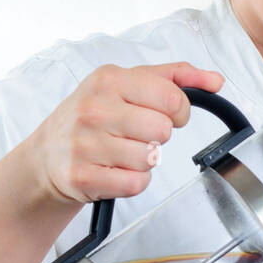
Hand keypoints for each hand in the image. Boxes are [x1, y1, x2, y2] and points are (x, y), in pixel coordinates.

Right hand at [32, 61, 224, 206]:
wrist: (48, 155)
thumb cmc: (93, 117)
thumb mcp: (128, 85)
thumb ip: (175, 78)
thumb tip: (215, 81)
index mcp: (109, 79)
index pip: (172, 97)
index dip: (178, 111)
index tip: (165, 115)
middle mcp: (94, 108)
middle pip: (163, 130)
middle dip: (157, 137)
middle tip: (135, 135)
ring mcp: (86, 143)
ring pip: (151, 158)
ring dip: (143, 160)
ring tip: (120, 152)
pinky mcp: (84, 176)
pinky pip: (136, 184)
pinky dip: (132, 181)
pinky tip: (114, 169)